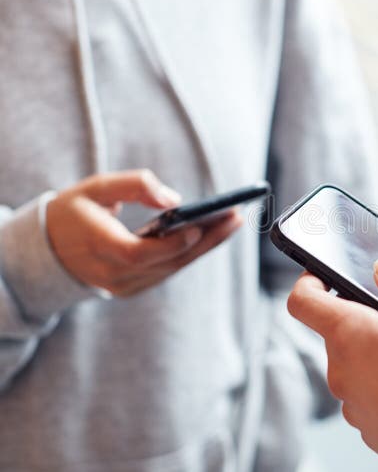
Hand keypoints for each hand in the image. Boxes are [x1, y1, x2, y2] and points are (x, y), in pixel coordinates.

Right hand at [46, 170, 242, 296]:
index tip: (197, 226)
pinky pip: (169, 270)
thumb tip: (174, 199)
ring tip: (232, 221)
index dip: (169, 243)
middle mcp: (113, 274)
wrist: (47, 250)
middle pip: (167, 262)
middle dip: (204, 240)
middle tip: (234, 217)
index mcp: (97, 248)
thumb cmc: (74, 212)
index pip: (138, 253)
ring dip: (205, 245)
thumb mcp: (94, 188)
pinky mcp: (134, 287)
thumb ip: (133, 186)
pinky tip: (213, 234)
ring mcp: (124, 285)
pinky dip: (191, 252)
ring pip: (173, 267)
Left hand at [288, 260, 377, 471]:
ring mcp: (356, 409)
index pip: (302, 301)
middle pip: (337, 333)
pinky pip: (372, 395)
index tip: (325, 274)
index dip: (309, 280)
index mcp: (353, 337)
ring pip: (358, 365)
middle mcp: (344, 375)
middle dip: (366, 319)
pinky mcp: (373, 432)